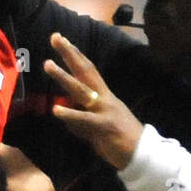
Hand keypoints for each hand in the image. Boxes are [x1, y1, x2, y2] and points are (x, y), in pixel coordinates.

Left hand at [45, 33, 143, 169]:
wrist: (143, 154)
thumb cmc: (121, 139)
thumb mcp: (99, 123)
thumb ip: (82, 116)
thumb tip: (66, 112)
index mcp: (104, 96)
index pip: (88, 70)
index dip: (75, 54)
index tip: (62, 39)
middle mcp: (104, 98)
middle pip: (85, 71)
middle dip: (70, 53)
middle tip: (55, 37)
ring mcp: (104, 111)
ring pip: (81, 90)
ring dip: (64, 77)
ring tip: (47, 64)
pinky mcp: (104, 126)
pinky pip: (84, 120)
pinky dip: (70, 115)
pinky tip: (55, 110)